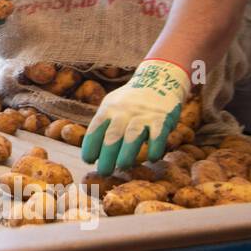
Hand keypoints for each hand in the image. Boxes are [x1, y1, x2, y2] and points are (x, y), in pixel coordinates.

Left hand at [81, 59, 190, 175]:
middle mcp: (124, 111)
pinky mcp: (162, 118)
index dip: (90, 145)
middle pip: (113, 135)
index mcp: (109, 109)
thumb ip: (104, 125)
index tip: (88, 160)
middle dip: (107, 155)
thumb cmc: (130, 100)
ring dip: (127, 153)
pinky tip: (151, 158)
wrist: (159, 78)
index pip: (96, 129)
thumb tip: (93, 154)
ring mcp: (143, 114)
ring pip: (133, 135)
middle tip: (104, 172)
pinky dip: (154, 147)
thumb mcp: (112, 105)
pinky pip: (157, 134)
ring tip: (122, 167)